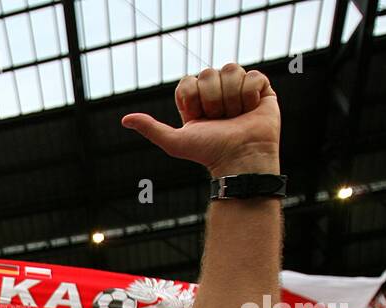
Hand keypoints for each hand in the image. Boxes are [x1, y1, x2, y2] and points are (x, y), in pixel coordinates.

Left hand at [121, 64, 279, 176]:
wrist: (240, 158)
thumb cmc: (209, 152)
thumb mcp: (175, 142)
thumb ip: (151, 129)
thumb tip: (124, 120)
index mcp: (196, 100)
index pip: (188, 80)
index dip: (193, 98)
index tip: (198, 118)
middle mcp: (216, 91)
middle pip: (209, 73)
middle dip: (212, 100)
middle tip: (219, 120)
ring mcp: (239, 88)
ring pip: (231, 70)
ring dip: (231, 97)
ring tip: (235, 116)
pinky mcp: (261, 88)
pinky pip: (252, 75)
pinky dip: (250, 95)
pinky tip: (250, 110)